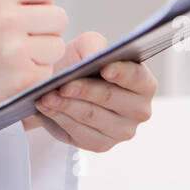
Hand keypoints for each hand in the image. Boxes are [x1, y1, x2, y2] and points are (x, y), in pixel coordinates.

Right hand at [0, 0, 67, 137]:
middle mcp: (6, 19)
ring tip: (18, 55)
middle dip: (47, 28)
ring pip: (58, 45)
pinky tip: (14, 72)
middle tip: (26, 36)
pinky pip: (49, 69)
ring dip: (43, 52)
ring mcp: (16, 49)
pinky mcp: (23, 77)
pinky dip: (36, 73)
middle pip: (60, 16)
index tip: (32, 9)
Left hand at [22, 31, 156, 152]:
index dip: (122, 73)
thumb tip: (91, 59)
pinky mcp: (100, 144)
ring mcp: (121, 131)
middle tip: (63, 85)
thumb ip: (94, 46)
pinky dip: (59, 119)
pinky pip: (79, 133)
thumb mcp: (88, 45)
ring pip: (91, 117)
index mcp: (143, 83)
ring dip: (66, 106)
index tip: (105, 68)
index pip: (138, 78)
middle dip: (85, 91)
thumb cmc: (83, 63)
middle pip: (110, 99)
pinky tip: (46, 108)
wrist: (63, 84)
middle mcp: (138, 110)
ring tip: (47, 96)